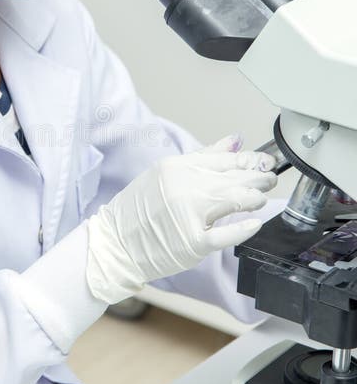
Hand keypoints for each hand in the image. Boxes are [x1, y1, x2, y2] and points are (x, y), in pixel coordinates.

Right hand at [85, 134, 276, 303]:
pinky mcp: (194, 242)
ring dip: (255, 198)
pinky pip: (228, 234)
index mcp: (176, 167)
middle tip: (269, 180)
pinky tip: (254, 223)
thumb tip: (234, 141)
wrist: (115, 242)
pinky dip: (245, 228)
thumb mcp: (164, 173)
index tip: (264, 162)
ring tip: (260, 198)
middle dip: (258, 178)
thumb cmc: (138, 210)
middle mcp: (183, 188)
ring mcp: (189, 215)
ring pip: (236, 200)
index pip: (224, 159)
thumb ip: (202, 158)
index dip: (250, 160)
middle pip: (234, 178)